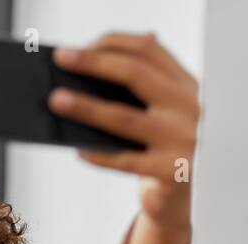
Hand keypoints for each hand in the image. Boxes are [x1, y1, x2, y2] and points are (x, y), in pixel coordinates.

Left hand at [48, 31, 199, 230]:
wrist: (190, 196)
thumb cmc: (166, 148)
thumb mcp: (164, 113)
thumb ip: (141, 87)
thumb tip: (89, 67)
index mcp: (187, 85)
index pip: (149, 50)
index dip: (114, 43)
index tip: (81, 46)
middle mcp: (189, 107)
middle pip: (135, 74)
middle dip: (94, 63)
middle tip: (61, 59)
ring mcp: (183, 139)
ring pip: (124, 118)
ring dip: (86, 107)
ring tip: (57, 101)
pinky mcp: (171, 172)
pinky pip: (125, 161)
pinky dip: (99, 155)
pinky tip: (78, 149)